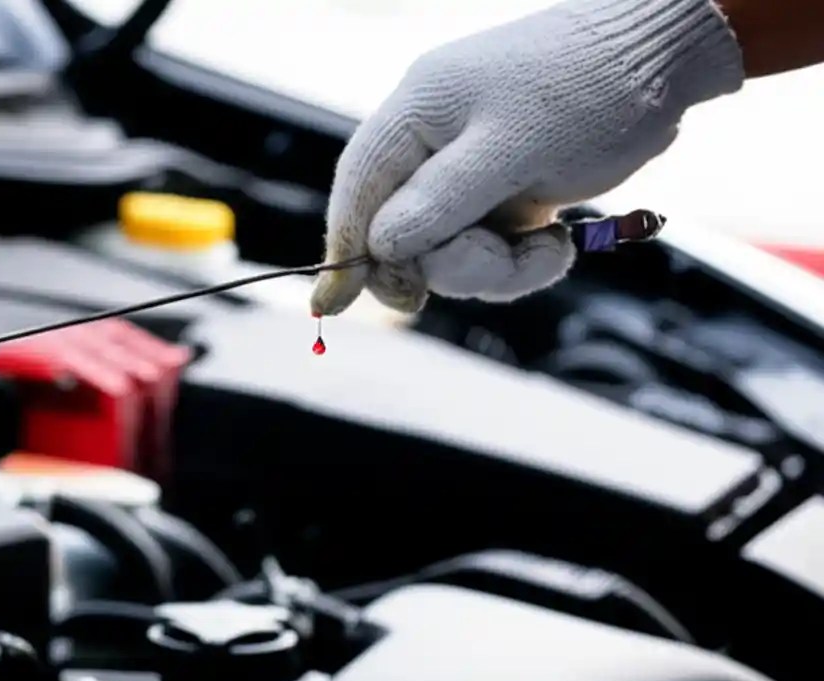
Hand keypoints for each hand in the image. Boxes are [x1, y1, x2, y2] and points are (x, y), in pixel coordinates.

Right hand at [311, 0, 744, 315]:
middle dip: (450, 262)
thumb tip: (380, 246)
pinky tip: (558, 243)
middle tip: (498, 260)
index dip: (344, 248)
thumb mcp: (512, 150)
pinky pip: (487, 248)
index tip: (331, 306)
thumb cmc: (589, 92)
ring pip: (447, 249)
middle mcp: (432, 141)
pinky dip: (520, 261)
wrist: (662, 60)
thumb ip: (439, 200)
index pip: (358, 188)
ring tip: (548, 247)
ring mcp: (467, 170)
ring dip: (495, 267)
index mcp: (416, 112)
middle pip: (401, 231)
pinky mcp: (503, 193)